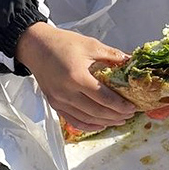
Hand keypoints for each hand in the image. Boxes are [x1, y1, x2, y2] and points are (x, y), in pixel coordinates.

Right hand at [16, 22, 135, 130]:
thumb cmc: (62, 43)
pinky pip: (74, 121)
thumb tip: (130, 61)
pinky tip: (100, 124)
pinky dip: (88, 126)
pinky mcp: (55, 105)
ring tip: (118, 121)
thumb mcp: (90, 45)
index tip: (132, 107)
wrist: (36, 47)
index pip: (103, 97)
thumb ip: (111, 55)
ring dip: (104, 122)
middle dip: (115, 116)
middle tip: (129, 115)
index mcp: (77, 77)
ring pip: (86, 119)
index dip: (119, 105)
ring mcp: (60, 101)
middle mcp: (67, 93)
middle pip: (96, 112)